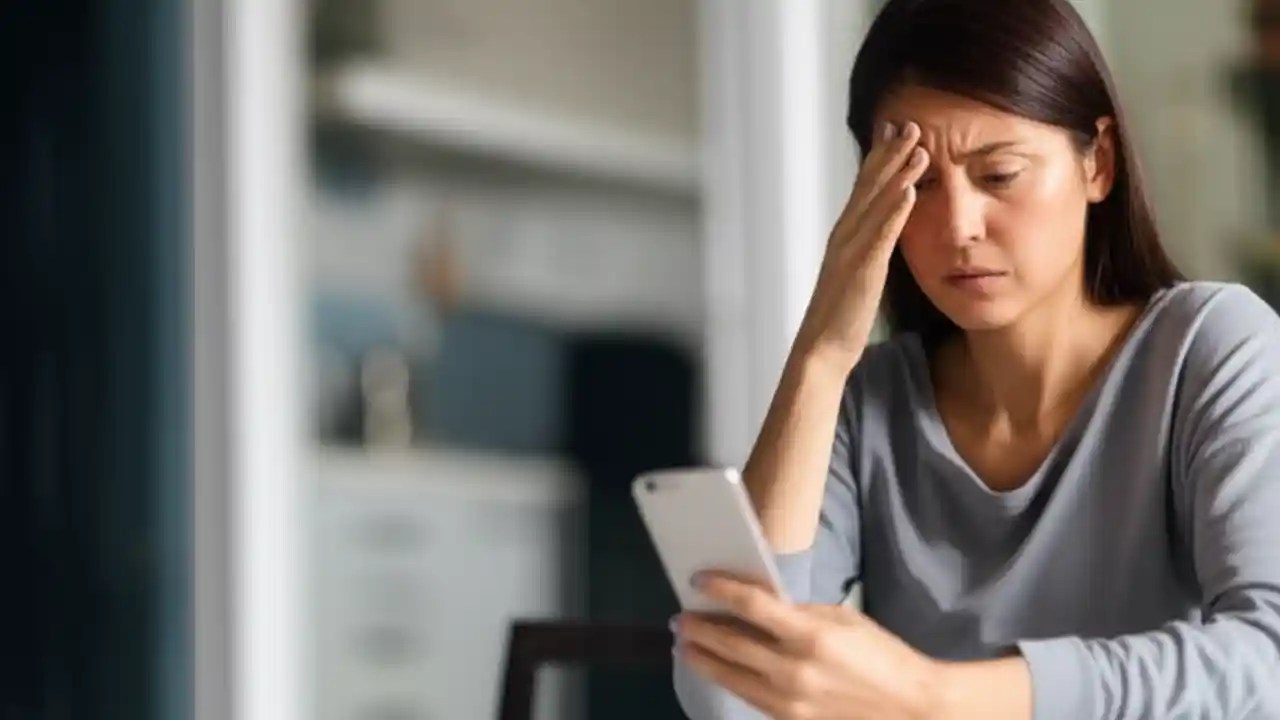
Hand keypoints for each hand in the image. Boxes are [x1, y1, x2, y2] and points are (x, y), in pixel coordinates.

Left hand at [675, 572, 940, 719]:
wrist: (910, 708)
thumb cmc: (880, 655)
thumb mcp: (843, 619)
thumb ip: (799, 613)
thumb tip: (760, 605)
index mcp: (811, 635)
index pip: (751, 606)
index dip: (720, 589)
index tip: (698, 579)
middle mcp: (794, 670)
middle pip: (731, 643)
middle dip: (700, 627)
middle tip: (681, 617)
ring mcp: (789, 702)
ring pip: (731, 676)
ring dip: (703, 657)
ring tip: (686, 645)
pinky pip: (749, 698)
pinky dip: (729, 680)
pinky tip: (717, 670)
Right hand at [795, 121, 928, 372]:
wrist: (822, 348)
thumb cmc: (841, 314)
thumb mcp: (857, 272)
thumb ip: (867, 247)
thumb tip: (880, 231)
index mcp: (845, 235)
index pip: (864, 189)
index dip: (881, 158)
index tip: (898, 131)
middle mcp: (844, 235)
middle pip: (868, 186)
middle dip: (890, 153)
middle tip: (911, 123)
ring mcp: (850, 250)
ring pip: (876, 204)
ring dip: (897, 173)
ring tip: (918, 147)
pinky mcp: (861, 270)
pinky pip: (880, 235)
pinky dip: (893, 211)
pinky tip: (909, 191)